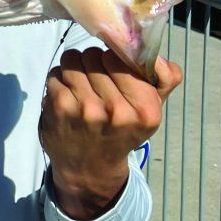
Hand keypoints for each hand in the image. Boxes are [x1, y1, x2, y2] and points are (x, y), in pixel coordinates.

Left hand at [40, 47, 181, 219]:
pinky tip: (67, 97)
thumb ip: (164, 78)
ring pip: (73, 59)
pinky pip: (55, 73)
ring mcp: (87, 109)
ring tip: (80, 88)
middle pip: (95, 55)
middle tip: (94, 82)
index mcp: (146, 110)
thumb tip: (155, 52)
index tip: (111, 72)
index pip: (121, 57)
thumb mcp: (150, 110)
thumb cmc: (122, 131)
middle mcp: (117, 110)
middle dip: (92, 63)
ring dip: (74, 69)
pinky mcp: (60, 107)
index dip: (112, 59)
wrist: (90, 168)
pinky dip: (58, 80)